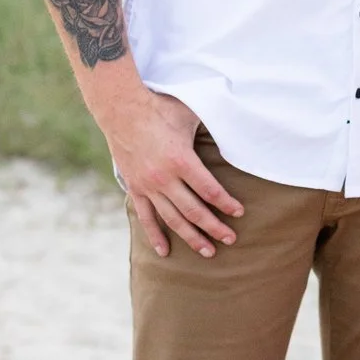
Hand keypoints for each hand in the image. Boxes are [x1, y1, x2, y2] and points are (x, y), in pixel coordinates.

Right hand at [101, 87, 243, 259]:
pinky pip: (146, 217)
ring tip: (208, 251)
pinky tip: (165, 251)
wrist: (121, 109)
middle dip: (214, 228)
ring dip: (191, 237)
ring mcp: (148, 186)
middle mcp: (164, 178)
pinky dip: (155, 235)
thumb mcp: (189, 115)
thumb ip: (210, 127)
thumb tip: (233, 128)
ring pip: (172, 219)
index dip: (226, 204)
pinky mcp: (135, 188)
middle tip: (230, 239)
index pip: (210, 190)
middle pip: (194, 211)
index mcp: (181, 160)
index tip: (239, 212)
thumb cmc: (160, 108)